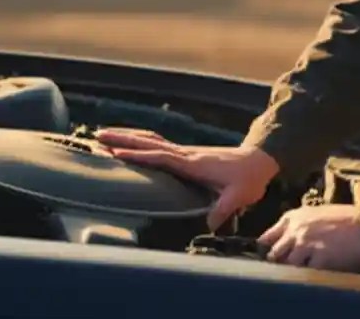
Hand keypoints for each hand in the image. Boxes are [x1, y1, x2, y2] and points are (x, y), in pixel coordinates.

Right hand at [95, 128, 278, 229]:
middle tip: (99, 135)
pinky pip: (158, 144)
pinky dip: (141, 141)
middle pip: (149, 142)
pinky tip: (133, 141)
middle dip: (124, 138)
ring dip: (129, 136)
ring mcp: (185, 152)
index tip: (116, 152)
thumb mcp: (239, 196)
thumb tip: (209, 225)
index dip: (138, 155)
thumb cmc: (248, 178)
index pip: (160, 157)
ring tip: (106, 134)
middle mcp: (185, 154)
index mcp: (192, 163)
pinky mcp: (187, 154)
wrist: (259, 159)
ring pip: (152, 140)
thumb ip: (224, 209)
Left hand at [259, 204, 359, 271]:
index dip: (269, 245)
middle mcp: (297, 230)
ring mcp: (306, 245)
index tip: (267, 253)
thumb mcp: (321, 213)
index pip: (271, 234)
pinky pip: (306, 274)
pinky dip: (308, 278)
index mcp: (296, 216)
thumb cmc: (351, 218)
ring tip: (298, 276)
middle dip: (279, 262)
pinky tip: (313, 279)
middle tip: (282, 269)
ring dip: (293, 271)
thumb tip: (295, 239)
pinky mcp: (319, 260)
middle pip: (275, 252)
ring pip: (288, 265)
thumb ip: (304, 225)